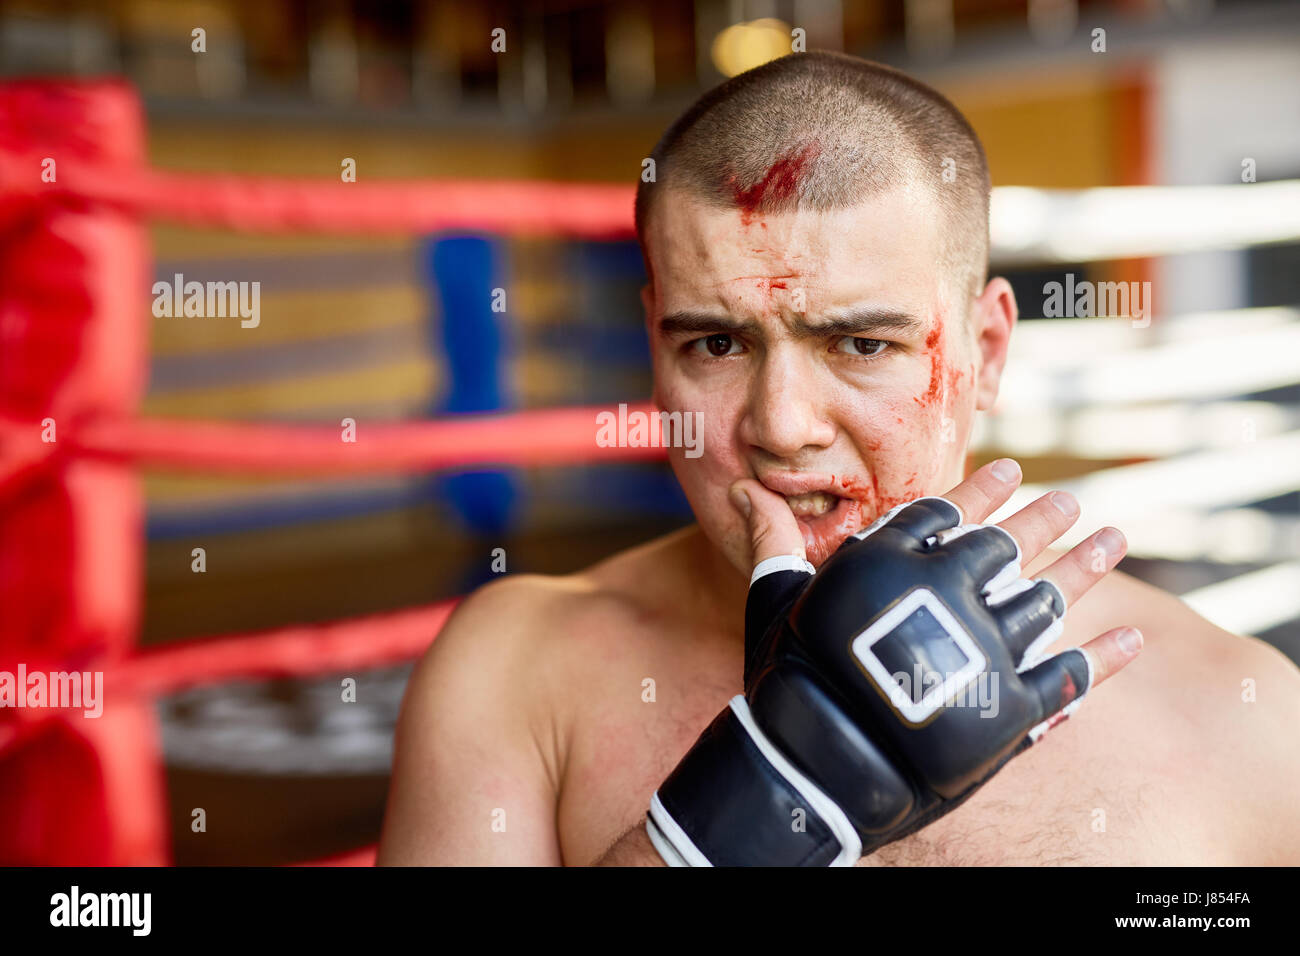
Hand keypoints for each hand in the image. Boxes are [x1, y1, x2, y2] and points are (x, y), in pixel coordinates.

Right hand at [730, 457, 1139, 701]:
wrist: (818, 763)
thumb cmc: (790, 679)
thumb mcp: (776, 601)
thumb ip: (771, 541)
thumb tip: (741, 490)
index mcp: (896, 564)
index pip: (948, 511)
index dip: (983, 490)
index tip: (1013, 473)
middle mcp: (950, 595)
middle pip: (1009, 546)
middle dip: (1044, 519)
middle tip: (1071, 501)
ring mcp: (988, 649)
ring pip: (1050, 596)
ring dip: (1086, 565)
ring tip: (1113, 539)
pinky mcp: (1014, 707)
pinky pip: (1072, 674)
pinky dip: (1106, 655)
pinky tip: (1133, 634)